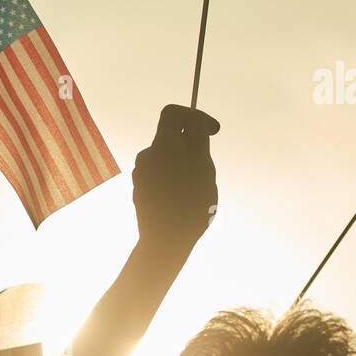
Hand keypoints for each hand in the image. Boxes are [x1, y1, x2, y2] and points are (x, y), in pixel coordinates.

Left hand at [133, 105, 218, 249]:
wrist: (164, 243)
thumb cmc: (189, 205)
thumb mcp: (202, 167)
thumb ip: (197, 138)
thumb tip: (193, 119)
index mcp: (162, 146)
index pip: (172, 112)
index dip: (195, 115)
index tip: (213, 131)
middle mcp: (147, 156)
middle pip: (172, 137)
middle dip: (194, 146)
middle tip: (208, 170)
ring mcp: (142, 174)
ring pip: (169, 157)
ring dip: (186, 164)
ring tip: (198, 189)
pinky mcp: (142, 190)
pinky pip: (163, 174)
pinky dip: (177, 178)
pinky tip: (185, 200)